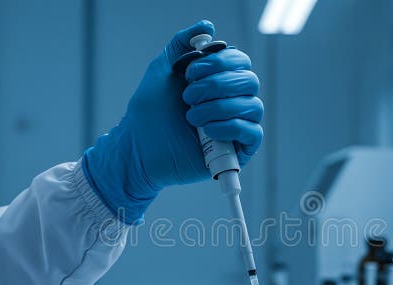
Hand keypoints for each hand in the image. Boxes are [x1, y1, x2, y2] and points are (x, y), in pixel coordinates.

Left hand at [82, 20, 263, 223]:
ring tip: (191, 116)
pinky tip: (207, 130)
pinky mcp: (237, 151)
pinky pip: (253, 133)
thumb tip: (208, 25)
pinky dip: (231, 126)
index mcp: (218, 80)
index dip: (220, 62)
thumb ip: (182, 43)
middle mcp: (231, 101)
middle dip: (217, 85)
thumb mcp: (163, 68)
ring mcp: (236, 126)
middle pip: (250, 81)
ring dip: (220, 107)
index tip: (190, 73)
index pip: (240, 62)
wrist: (139, 148)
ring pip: (253, 106)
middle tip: (188, 96)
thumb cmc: (149, 112)